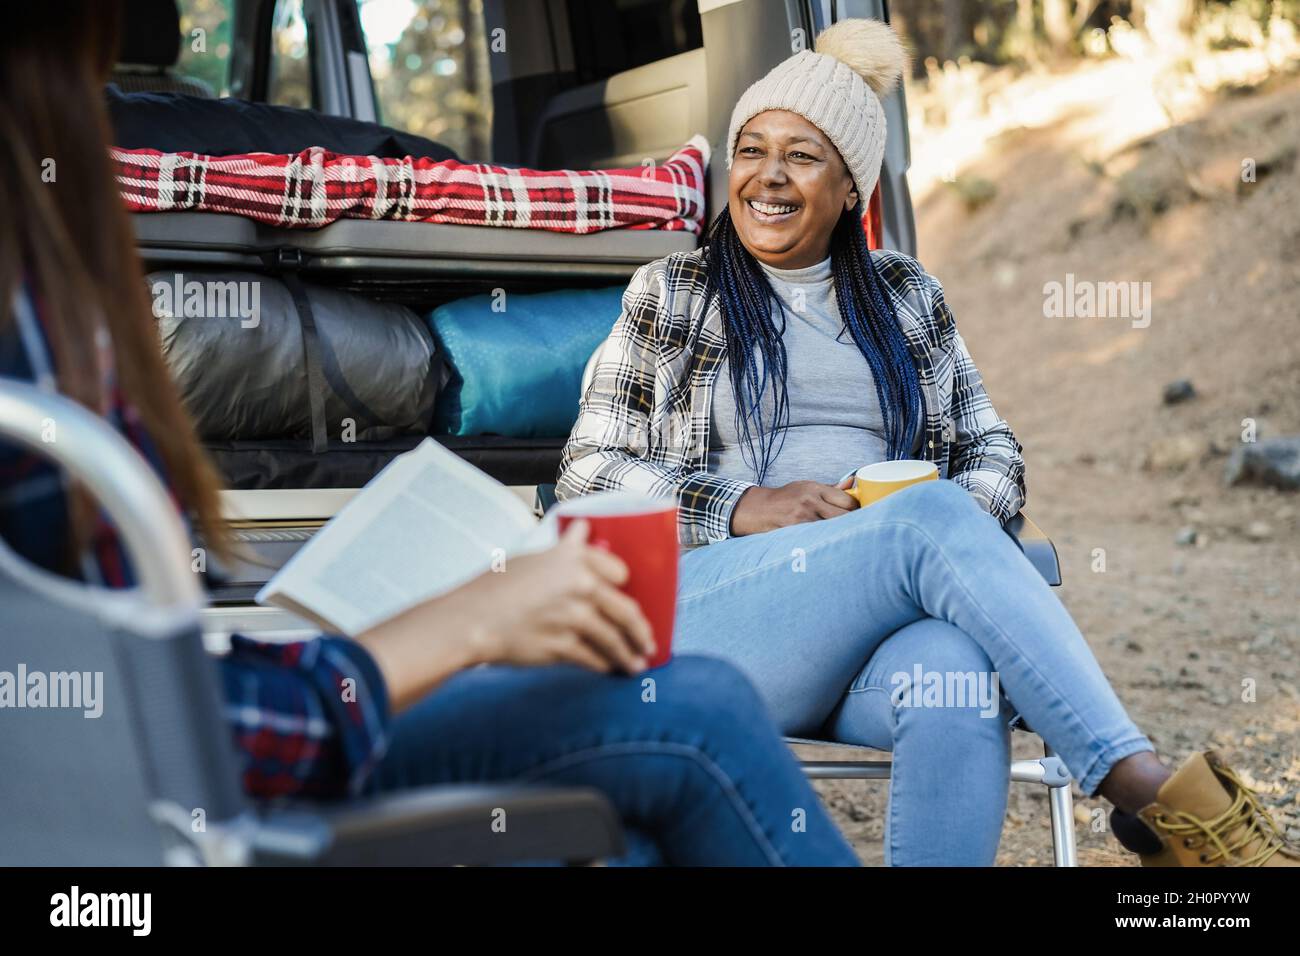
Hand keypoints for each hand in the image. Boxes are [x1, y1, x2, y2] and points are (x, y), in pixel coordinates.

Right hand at [447, 518, 656, 673]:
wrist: (471, 619)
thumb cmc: (495, 586)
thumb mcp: (532, 557)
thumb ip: (564, 548)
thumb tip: (582, 527)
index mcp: (573, 559)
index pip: (619, 572)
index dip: (626, 586)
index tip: (630, 596)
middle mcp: (579, 585)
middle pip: (626, 610)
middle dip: (641, 631)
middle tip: (648, 642)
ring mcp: (573, 617)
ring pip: (613, 639)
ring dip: (628, 655)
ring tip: (636, 664)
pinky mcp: (563, 646)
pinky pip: (594, 658)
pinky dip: (604, 665)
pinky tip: (609, 669)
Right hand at [729, 479, 858, 535]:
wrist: (759, 510)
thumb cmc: (786, 498)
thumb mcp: (807, 487)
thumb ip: (831, 489)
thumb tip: (853, 482)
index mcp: (815, 489)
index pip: (848, 500)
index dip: (857, 510)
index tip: (860, 515)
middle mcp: (809, 503)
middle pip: (844, 517)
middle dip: (854, 524)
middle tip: (856, 529)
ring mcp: (802, 520)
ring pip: (834, 530)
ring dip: (841, 535)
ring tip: (845, 538)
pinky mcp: (796, 534)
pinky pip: (819, 540)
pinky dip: (827, 542)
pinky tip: (829, 544)